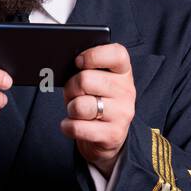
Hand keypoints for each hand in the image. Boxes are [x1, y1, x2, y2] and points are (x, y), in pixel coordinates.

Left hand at [61, 42, 134, 177]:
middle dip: (71, 88)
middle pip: (85, 80)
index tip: (78, 62)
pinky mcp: (112, 134)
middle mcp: (126, 91)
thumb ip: (87, 69)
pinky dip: (67, 126)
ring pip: (79, 106)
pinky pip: (77, 127)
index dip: (93, 55)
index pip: (116, 54)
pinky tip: (71, 124)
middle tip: (74, 94)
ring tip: (76, 110)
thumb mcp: (97, 80)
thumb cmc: (96, 99)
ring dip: (70, 108)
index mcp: (123, 72)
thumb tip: (63, 66)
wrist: (108, 136)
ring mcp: (122, 114)